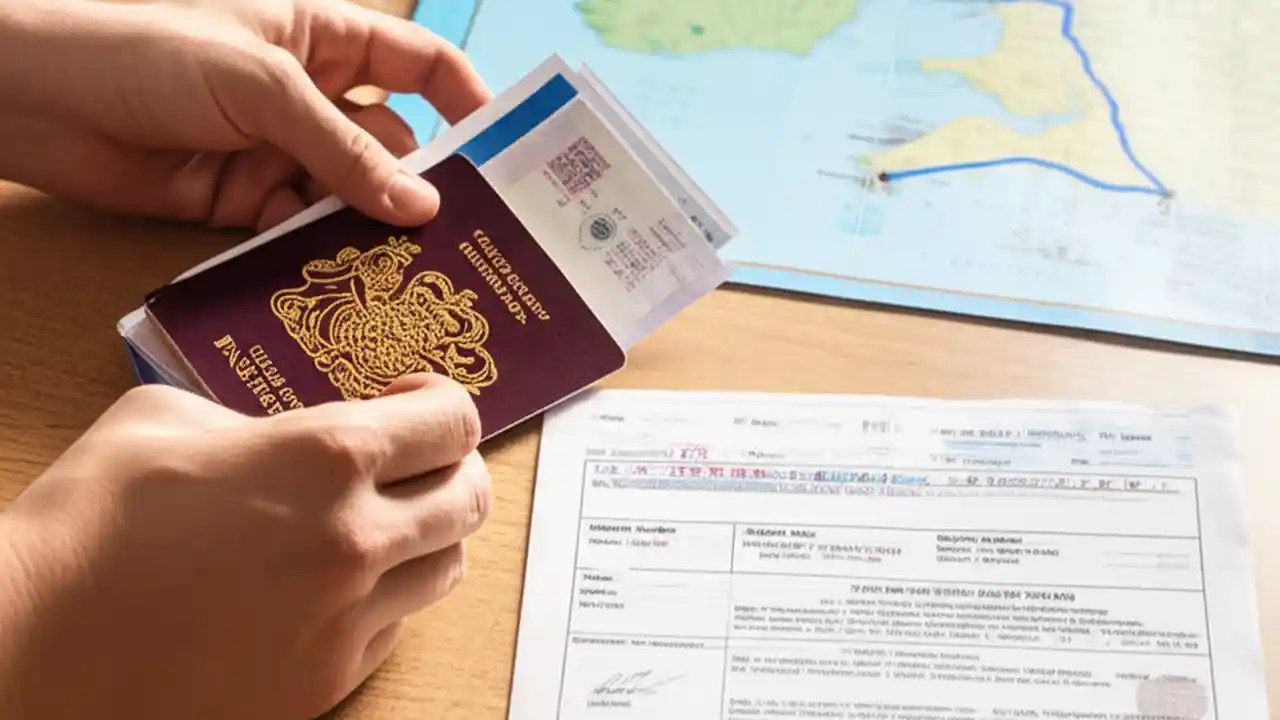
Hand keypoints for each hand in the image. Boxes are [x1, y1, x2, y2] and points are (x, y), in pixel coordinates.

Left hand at [0, 0, 490, 231]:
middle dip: (427, 183)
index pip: (418, 63)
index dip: (465, 100)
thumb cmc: (145, 52)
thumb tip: (421, 206)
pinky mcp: (243, 201)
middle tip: (471, 235)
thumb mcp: (262, 88)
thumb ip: (344, 149)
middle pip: (393, 141)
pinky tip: (346, 279)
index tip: (505, 152)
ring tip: (416, 270)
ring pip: (351, 194)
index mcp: (323, 38)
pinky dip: (320, 250)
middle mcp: (311, 95)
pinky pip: (300, 229)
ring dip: (375, 226)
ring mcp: (278, 150)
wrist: (36, 98)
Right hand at [0, 374, 490, 718]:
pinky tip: (333, 587)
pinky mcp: (323, 683)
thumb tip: (287, 435)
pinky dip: (382, 601)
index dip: (442, 405)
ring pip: (446, 570)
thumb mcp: (168, 418)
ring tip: (379, 525)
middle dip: (451, 469)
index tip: (412, 404)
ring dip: (427, 538)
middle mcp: (356, 540)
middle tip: (414, 462)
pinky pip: (393, 631)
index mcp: (327, 458)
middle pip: (470, 499)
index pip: (454, 423)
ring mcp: (345, 621)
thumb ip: (257, 418)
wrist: (29, 647)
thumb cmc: (87, 524)